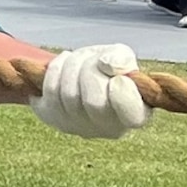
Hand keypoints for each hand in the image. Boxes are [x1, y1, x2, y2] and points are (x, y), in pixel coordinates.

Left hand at [33, 43, 147, 139]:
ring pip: (69, 94)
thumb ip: (123, 59)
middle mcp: (108, 129)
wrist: (80, 72)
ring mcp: (78, 127)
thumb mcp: (124, 57)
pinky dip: (55, 69)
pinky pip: (49, 92)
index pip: (131, 115)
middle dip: (91, 71)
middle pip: (94, 102)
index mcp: (136, 115)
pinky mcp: (52, 118)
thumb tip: (108, 65)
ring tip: (79, 60)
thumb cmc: (108, 68)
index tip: (119, 78)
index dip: (123, 95)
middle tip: (94, 61)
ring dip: (72, 66)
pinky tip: (64, 64)